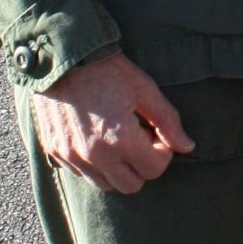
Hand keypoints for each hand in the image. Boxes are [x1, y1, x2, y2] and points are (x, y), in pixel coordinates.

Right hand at [31, 52, 192, 194]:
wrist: (61, 58)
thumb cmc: (107, 70)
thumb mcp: (144, 89)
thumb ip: (168, 121)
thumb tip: (187, 147)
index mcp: (119, 138)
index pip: (154, 170)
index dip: (162, 153)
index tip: (156, 134)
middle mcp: (93, 154)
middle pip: (132, 185)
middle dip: (142, 165)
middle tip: (140, 138)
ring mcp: (71, 156)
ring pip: (106, 184)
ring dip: (119, 169)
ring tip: (119, 139)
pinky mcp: (55, 152)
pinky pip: (83, 174)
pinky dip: (95, 165)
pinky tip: (98, 139)